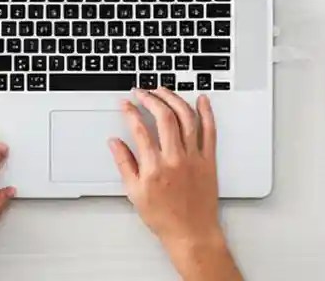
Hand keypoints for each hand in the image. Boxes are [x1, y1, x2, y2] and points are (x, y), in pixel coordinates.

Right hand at [109, 89, 241, 280]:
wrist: (192, 233)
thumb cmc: (164, 218)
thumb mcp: (135, 193)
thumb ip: (124, 163)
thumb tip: (114, 143)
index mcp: (154, 167)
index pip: (140, 129)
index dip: (130, 112)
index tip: (126, 104)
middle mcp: (175, 159)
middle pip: (165, 117)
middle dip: (151, 98)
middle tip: (142, 92)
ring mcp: (194, 158)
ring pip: (187, 118)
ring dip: (174, 99)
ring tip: (164, 91)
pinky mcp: (209, 160)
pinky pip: (210, 131)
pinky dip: (207, 113)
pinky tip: (202, 100)